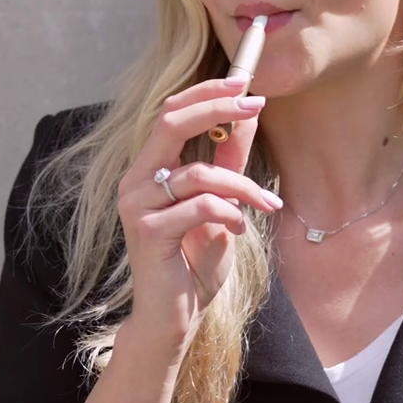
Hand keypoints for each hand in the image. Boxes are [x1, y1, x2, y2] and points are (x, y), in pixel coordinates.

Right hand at [116, 76, 282, 348]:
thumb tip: (245, 116)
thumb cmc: (193, 263)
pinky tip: (239, 231)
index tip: (245, 85)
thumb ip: (227, 163)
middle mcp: (135, 181)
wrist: (173, 317)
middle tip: (255, 106)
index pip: (170, 112)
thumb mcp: (219, 205)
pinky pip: (199, 206)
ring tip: (267, 204)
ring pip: (198, 172)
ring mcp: (137, 205)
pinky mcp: (147, 232)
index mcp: (148, 170)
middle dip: (217, 107)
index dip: (206, 93)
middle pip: (170, 122)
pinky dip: (229, 214)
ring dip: (243, 185)